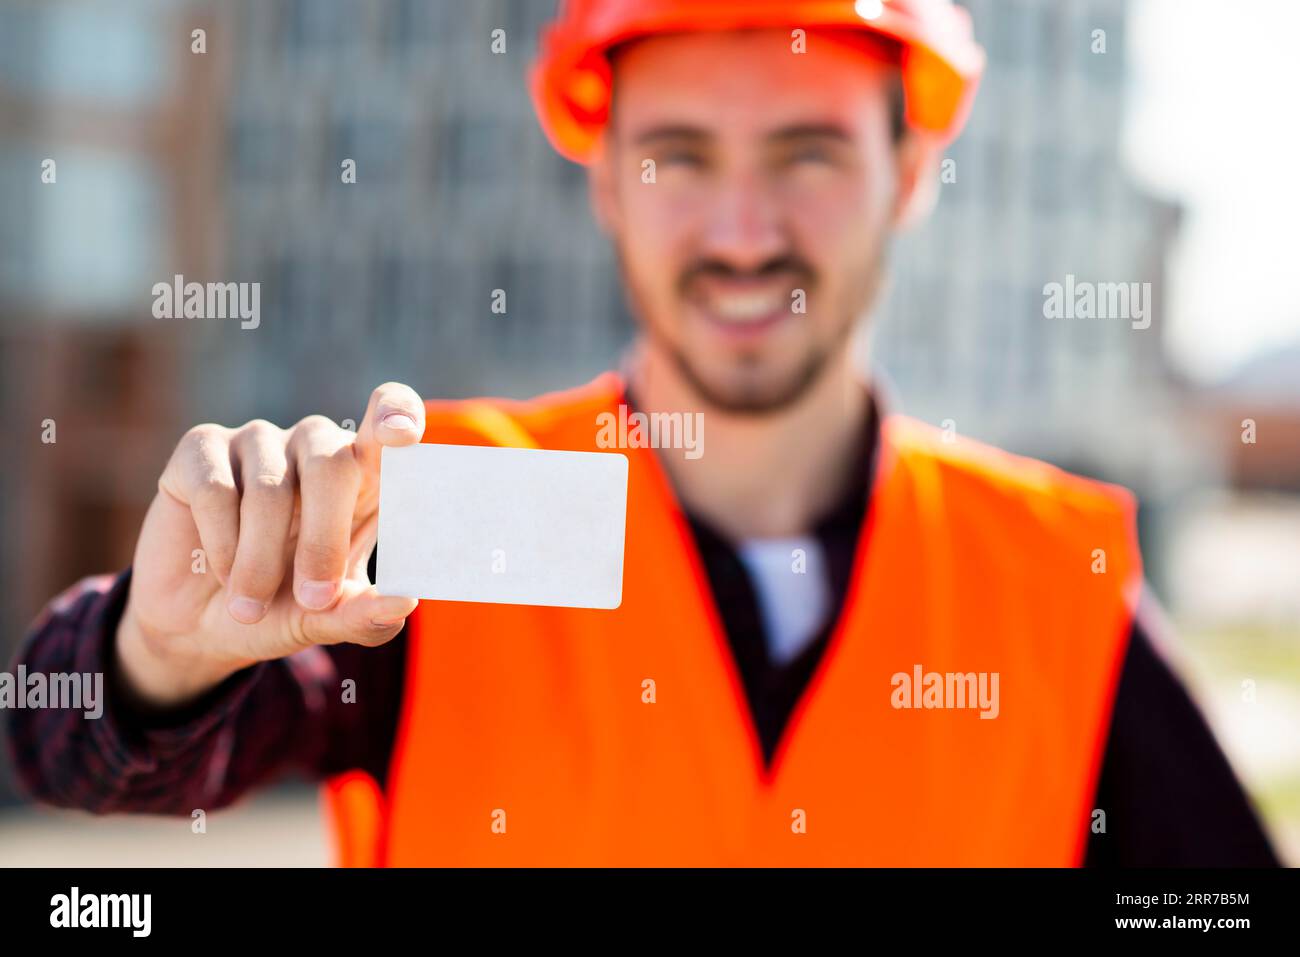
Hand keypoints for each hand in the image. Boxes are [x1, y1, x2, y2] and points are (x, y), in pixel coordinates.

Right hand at [115, 383, 424, 709]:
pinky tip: (222, 571)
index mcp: (362, 476)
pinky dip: (222, 544)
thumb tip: (405, 603)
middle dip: (324, 540)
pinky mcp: (202, 448)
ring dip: (261, 560)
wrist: (201, 627)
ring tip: (251, 604)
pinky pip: (217, 490)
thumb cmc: (281, 609)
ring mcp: (259, 441)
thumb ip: (366, 614)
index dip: (397, 414)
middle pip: (332, 464)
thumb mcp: (327, 619)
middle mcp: (315, 445)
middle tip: (314, 598)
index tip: (403, 434)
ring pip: (270, 488)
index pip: (391, 417)